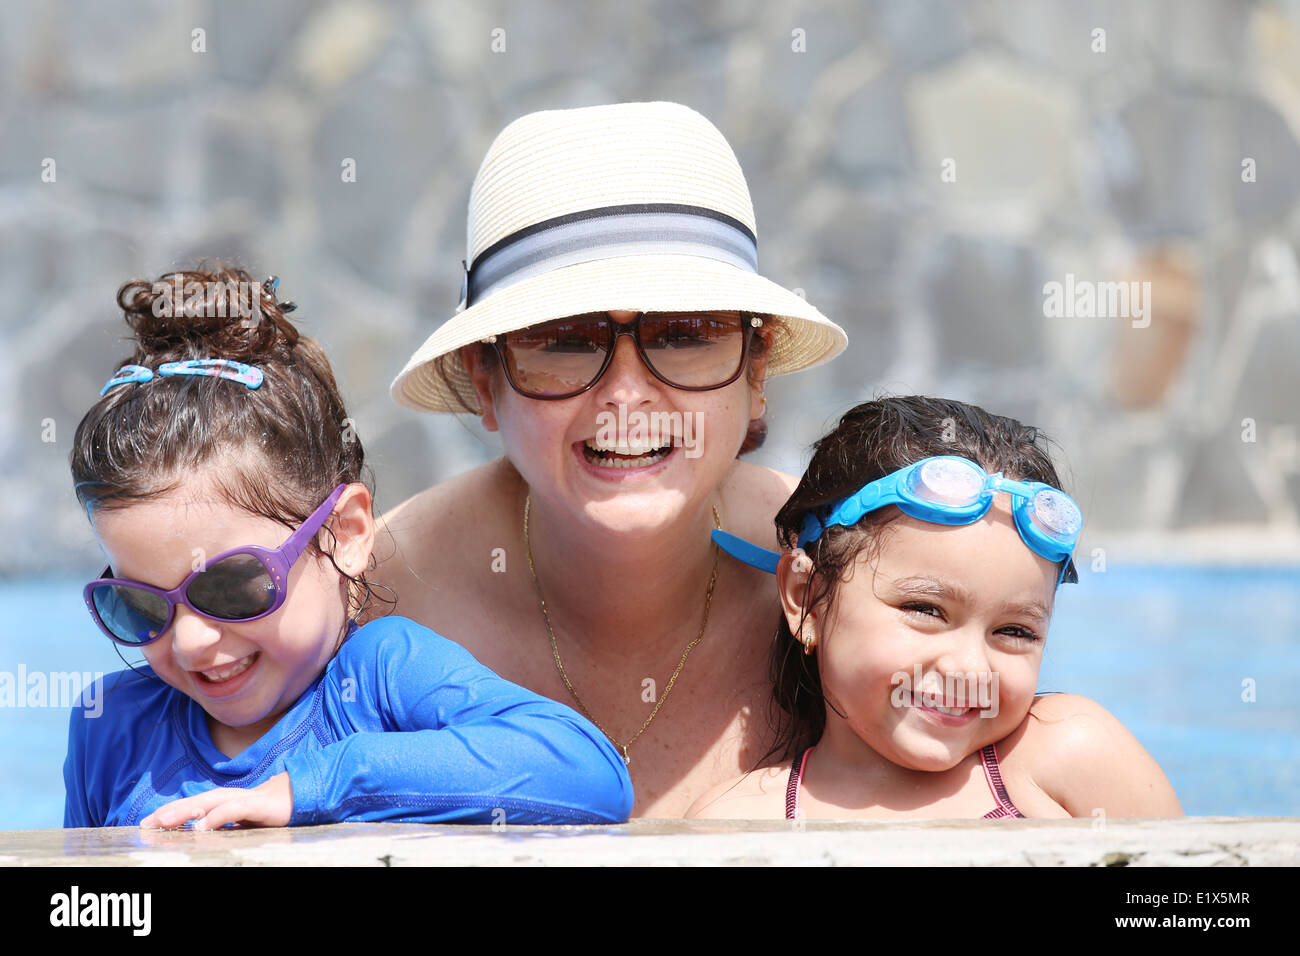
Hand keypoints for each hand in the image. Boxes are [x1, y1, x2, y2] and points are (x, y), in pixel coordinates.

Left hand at [140, 773, 293, 829]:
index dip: (170, 812)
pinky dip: (218, 816)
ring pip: (209, 802)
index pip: (192, 805)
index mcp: (223, 801)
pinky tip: (203, 825)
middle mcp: (229, 797)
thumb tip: (198, 833)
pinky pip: (235, 809)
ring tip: (165, 820)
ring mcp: (243, 799)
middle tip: (147, 822)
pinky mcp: (258, 805)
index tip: (147, 823)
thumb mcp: (241, 821)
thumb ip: (222, 824)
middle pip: (195, 801)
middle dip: (171, 811)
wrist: (302, 797)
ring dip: (186, 810)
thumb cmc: (269, 812)